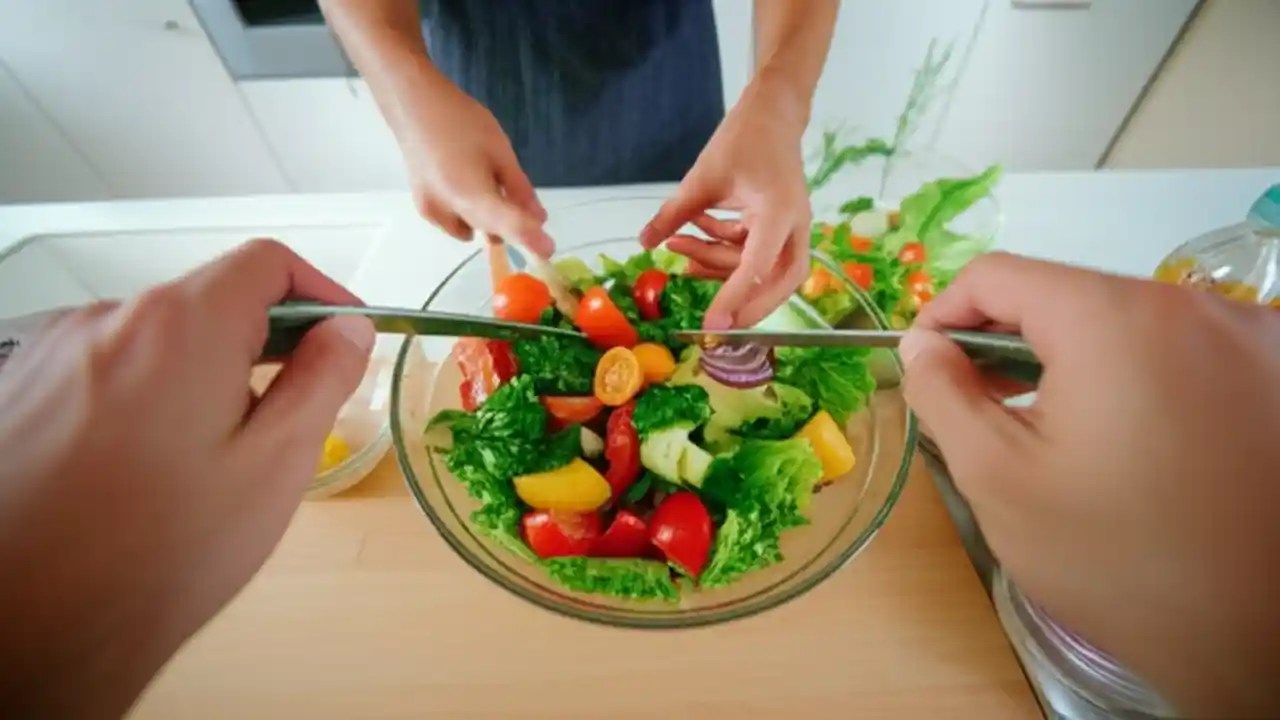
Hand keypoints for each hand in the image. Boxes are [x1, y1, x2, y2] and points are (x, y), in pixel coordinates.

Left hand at [0, 240, 373, 717]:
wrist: (34, 627)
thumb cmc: (156, 556)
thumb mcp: (275, 465)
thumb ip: (321, 380)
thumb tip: (346, 332)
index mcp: (181, 325)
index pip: (265, 262)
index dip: (319, 292)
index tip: (343, 331)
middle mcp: (107, 322)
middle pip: (205, 301)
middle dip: (258, 345)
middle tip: (286, 414)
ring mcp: (53, 354)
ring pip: (152, 341)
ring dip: (193, 376)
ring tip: (202, 463)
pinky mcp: (18, 390)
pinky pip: (100, 372)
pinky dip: (137, 399)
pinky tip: (141, 470)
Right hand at [396, 72, 552, 256]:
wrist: (414, 106)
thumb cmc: (461, 121)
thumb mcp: (500, 151)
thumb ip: (519, 189)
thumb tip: (539, 219)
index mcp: (470, 194)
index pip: (507, 226)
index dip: (531, 241)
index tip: (548, 249)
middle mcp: (448, 212)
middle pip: (491, 231)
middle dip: (512, 224)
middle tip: (524, 204)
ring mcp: (433, 214)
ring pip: (475, 229)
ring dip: (490, 219)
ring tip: (486, 181)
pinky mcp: (425, 210)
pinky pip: (457, 223)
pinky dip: (470, 214)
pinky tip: (466, 185)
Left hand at [640, 76, 811, 328]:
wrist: (773, 115)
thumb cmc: (743, 139)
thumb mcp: (703, 176)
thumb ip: (675, 213)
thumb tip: (645, 243)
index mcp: (778, 212)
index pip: (757, 266)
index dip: (734, 298)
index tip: (712, 323)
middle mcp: (793, 226)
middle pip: (778, 283)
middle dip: (743, 304)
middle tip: (710, 321)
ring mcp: (789, 229)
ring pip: (759, 269)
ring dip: (718, 266)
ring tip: (678, 248)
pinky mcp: (778, 228)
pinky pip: (752, 253)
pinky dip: (723, 252)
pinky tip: (691, 241)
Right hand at [899, 253, 1279, 717]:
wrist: (1255, 634)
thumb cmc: (1115, 556)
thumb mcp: (998, 476)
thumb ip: (944, 394)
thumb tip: (923, 343)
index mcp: (1113, 318)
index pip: (1001, 275)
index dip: (946, 312)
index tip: (928, 364)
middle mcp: (1193, 307)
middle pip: (1071, 295)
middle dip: (1012, 343)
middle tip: (983, 406)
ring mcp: (1251, 338)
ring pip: (1129, 322)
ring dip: (1077, 360)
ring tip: (1056, 430)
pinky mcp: (1278, 375)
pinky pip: (1186, 350)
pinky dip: (1140, 376)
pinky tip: (1130, 440)